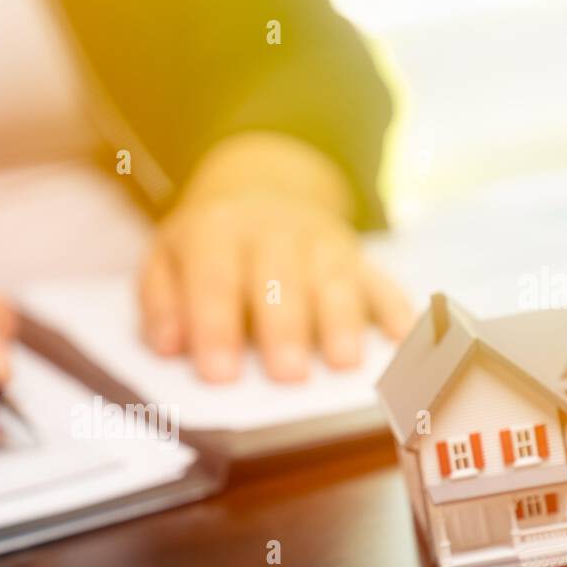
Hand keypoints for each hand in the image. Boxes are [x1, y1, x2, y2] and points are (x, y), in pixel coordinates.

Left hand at [139, 132, 411, 381]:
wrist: (259, 190)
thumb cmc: (207, 247)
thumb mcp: (166, 260)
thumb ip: (161, 303)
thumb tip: (167, 346)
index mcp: (217, 231)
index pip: (214, 280)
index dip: (216, 327)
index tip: (220, 375)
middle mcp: (273, 230)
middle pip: (281, 280)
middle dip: (285, 328)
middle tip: (287, 376)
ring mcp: (322, 241)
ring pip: (335, 279)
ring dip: (342, 321)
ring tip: (344, 364)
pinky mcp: (359, 256)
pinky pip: (381, 281)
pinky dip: (395, 310)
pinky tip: (404, 340)